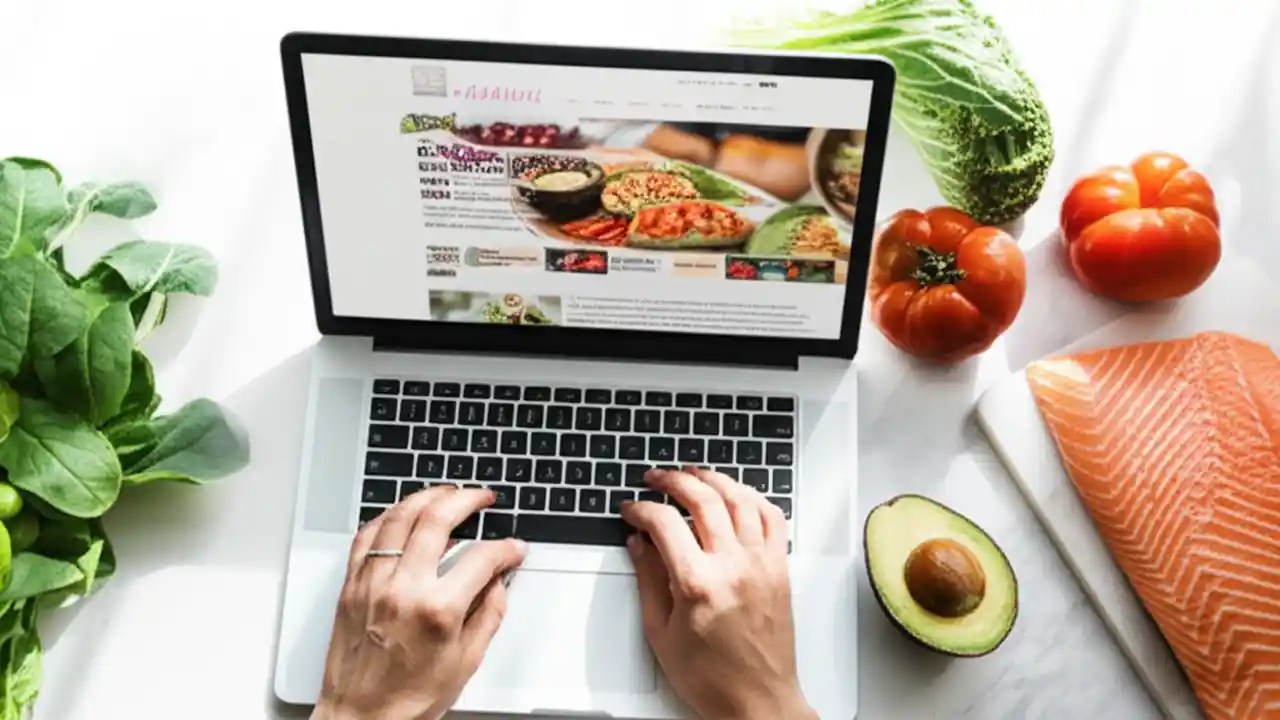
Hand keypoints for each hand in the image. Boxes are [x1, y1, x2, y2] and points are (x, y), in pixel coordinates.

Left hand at [312, 487, 527, 719]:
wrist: (360, 719)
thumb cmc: (409, 699)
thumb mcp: (467, 662)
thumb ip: (489, 614)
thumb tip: (499, 581)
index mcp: (438, 610)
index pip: (482, 557)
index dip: (506, 548)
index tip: (513, 548)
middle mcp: (403, 588)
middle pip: (437, 518)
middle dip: (467, 499)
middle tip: (482, 497)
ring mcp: (372, 582)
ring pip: (399, 517)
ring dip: (427, 496)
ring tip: (447, 493)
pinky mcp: (351, 585)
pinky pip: (367, 535)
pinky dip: (388, 516)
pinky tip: (403, 514)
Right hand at [621, 468, 816, 719]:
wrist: (758, 702)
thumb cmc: (712, 678)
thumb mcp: (661, 633)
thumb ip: (648, 580)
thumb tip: (639, 544)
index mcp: (698, 584)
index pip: (664, 523)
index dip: (641, 509)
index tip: (632, 509)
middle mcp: (733, 566)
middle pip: (703, 498)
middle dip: (674, 480)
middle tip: (656, 478)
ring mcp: (761, 564)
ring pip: (740, 499)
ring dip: (714, 479)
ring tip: (693, 474)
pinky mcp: (780, 569)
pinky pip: (773, 518)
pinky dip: (754, 497)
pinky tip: (737, 495)